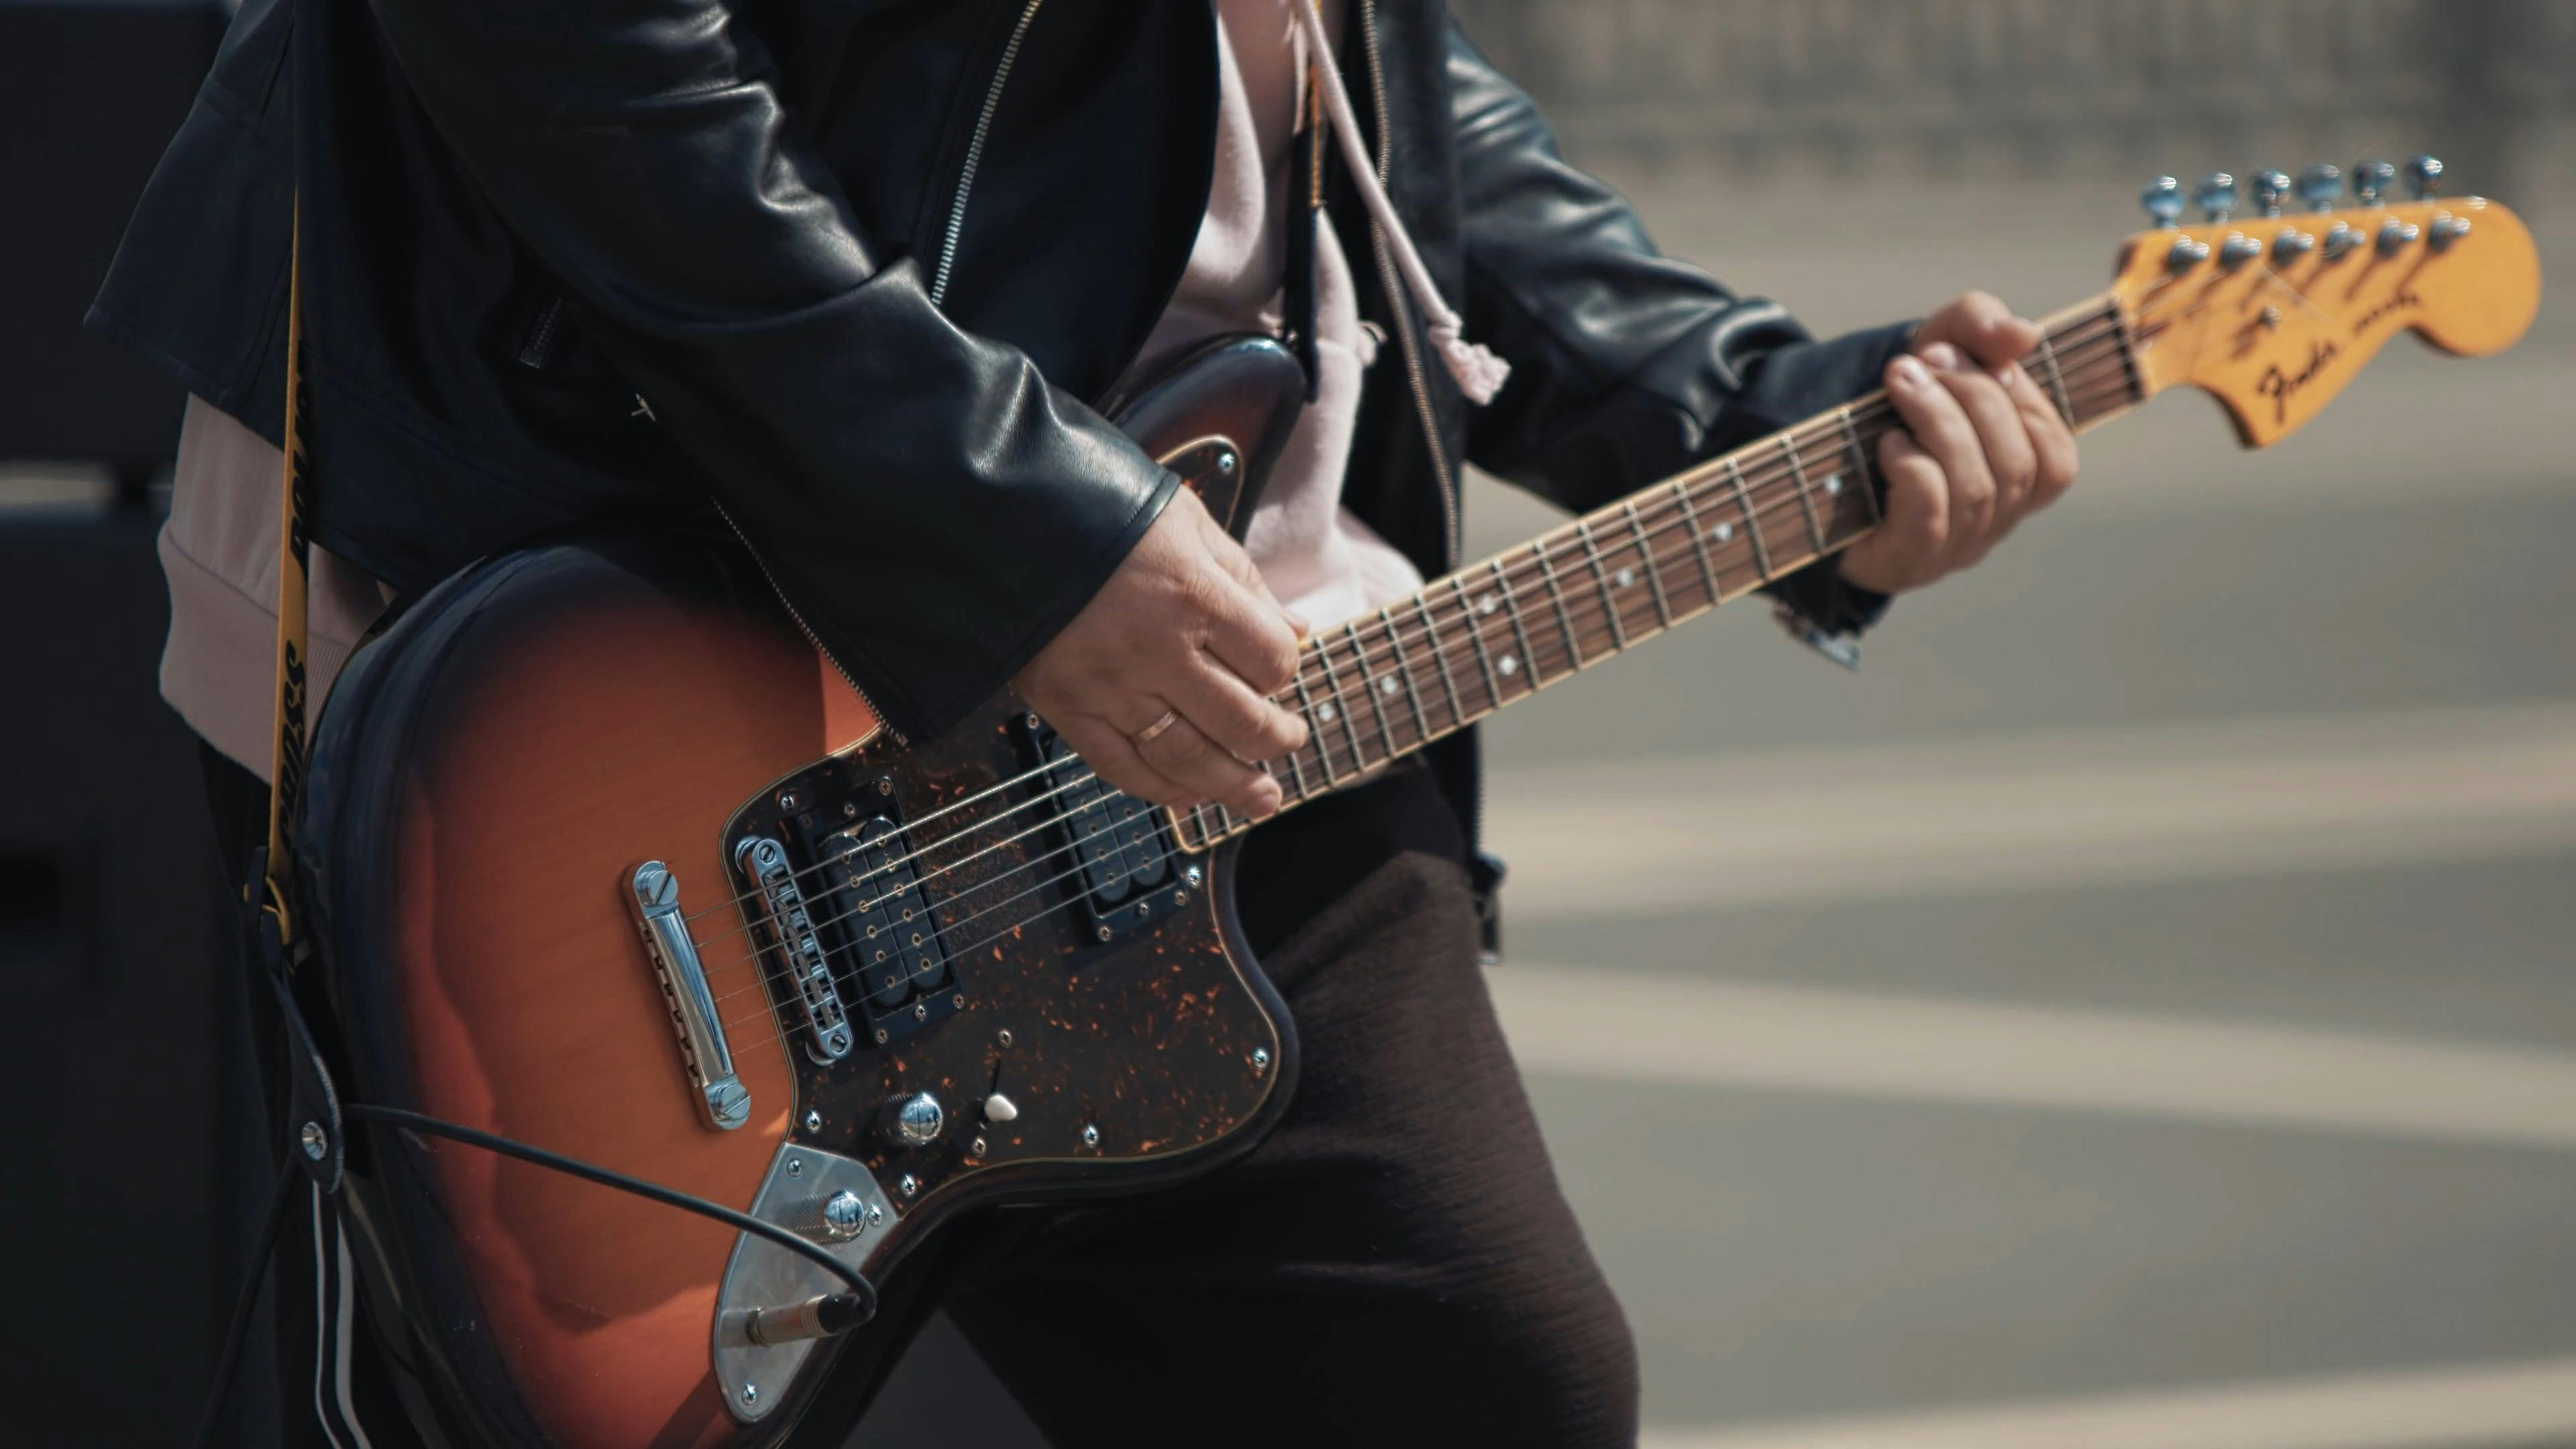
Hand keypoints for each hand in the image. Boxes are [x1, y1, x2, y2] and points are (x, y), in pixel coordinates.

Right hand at [1012, 487, 1310, 818]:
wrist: (1003, 517)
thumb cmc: (1103, 509)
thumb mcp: (1188, 524)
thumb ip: (1244, 581)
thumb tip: (1294, 632)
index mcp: (1194, 595)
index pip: (1270, 659)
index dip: (1285, 670)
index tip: (1279, 668)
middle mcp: (1156, 650)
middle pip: (1240, 721)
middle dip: (1275, 739)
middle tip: (1289, 741)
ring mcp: (1110, 686)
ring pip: (1186, 757)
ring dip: (1232, 784)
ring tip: (1261, 796)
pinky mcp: (1067, 708)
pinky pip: (1122, 767)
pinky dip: (1162, 789)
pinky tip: (1190, 795)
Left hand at [1837, 291, 2079, 594]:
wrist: (1813, 461)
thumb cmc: (1891, 405)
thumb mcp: (1934, 348)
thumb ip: (1979, 325)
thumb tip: (2023, 335)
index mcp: (2016, 479)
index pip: (2052, 450)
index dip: (2020, 397)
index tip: (1963, 353)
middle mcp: (1994, 520)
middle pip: (2017, 466)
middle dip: (1972, 398)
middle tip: (1920, 360)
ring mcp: (1953, 547)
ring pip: (1975, 488)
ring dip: (1938, 421)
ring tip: (1898, 381)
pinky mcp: (1905, 558)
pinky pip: (1930, 512)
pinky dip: (1911, 466)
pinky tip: (1886, 442)